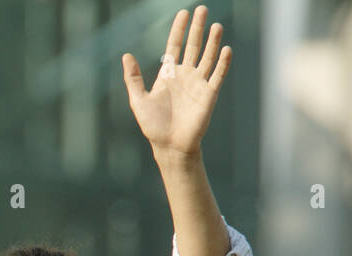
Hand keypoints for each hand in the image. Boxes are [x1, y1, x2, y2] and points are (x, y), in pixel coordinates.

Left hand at [122, 6, 231, 161]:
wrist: (169, 146)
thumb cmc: (153, 125)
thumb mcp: (138, 100)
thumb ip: (133, 78)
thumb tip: (126, 55)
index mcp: (168, 75)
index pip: (175, 46)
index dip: (179, 30)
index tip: (183, 13)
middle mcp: (185, 76)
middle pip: (193, 46)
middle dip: (198, 28)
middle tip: (202, 9)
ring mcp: (199, 84)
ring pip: (208, 57)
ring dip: (212, 41)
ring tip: (216, 25)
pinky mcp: (209, 94)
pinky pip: (218, 75)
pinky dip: (222, 62)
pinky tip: (226, 48)